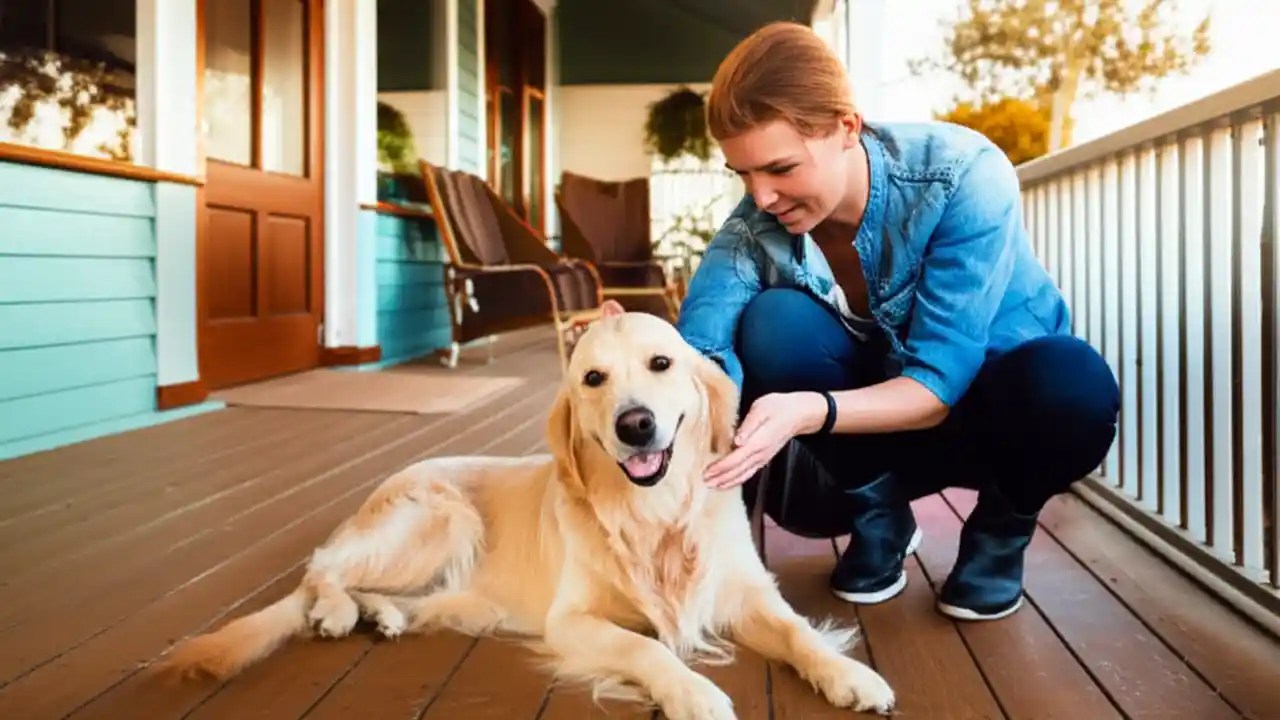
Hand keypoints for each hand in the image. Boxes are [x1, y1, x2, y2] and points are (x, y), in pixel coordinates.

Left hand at [704, 391, 826, 489]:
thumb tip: (738, 439)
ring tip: (713, 486)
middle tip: (704, 482)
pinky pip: (749, 473)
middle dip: (720, 478)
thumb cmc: (780, 407)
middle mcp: (760, 454)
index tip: (707, 472)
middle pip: (737, 471)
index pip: (735, 459)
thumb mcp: (761, 409)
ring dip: (727, 482)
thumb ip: (748, 425)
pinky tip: (730, 482)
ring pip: (743, 475)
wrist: (799, 414)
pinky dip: (738, 480)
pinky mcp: (764, 458)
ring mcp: (763, 458)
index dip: (720, 468)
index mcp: (758, 442)